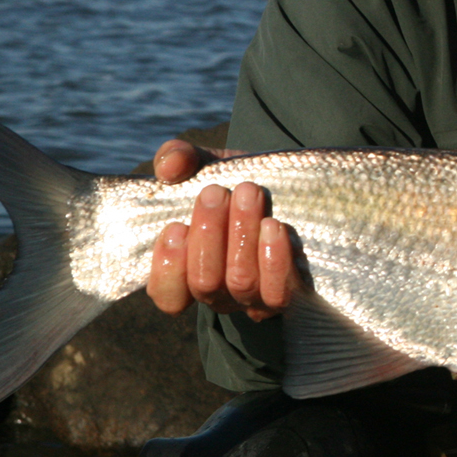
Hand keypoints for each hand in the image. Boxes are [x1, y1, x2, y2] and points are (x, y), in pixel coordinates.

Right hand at [144, 139, 295, 320]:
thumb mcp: (205, 164)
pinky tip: (273, 226)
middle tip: (216, 192)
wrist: (289, 186)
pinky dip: (274, 259)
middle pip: (204, 282)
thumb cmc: (234, 182)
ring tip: (249, 193)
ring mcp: (254, 298)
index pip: (167, 294)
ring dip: (241, 235)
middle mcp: (219, 293)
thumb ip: (178, 159)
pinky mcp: (289, 294)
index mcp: (189, 271)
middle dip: (208, 235)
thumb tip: (168, 168)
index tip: (176, 226)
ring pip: (240, 281)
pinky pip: (277, 290)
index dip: (168, 268)